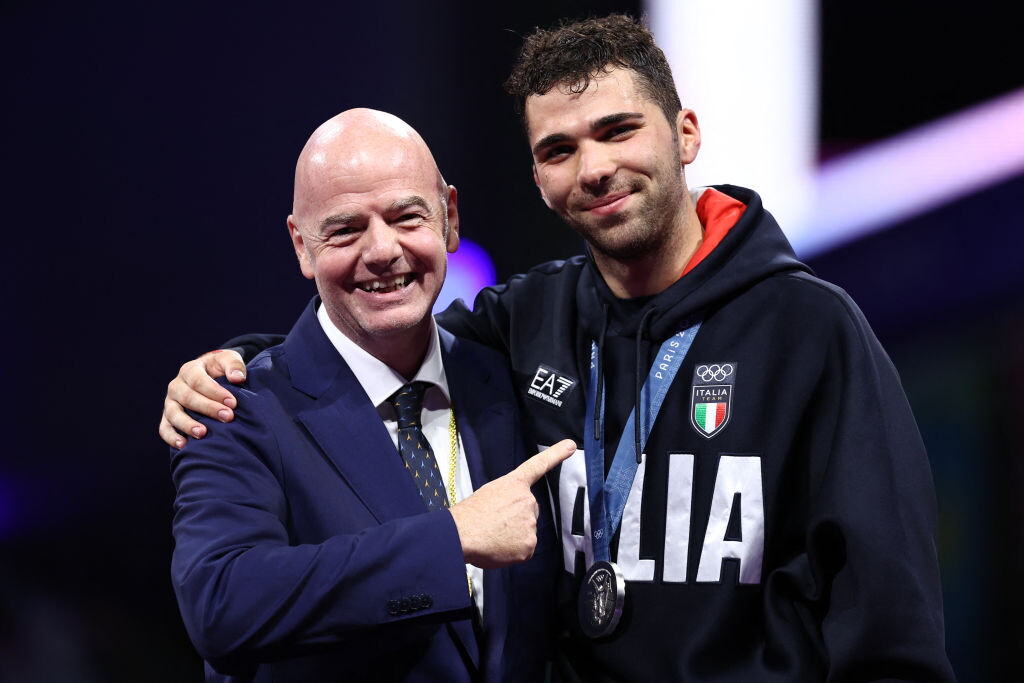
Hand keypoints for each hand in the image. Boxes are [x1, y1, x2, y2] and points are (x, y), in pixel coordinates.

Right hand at [158, 349, 246, 448]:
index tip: (233, 403)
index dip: (215, 392)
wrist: (210, 376)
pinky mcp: (168, 418)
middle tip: (227, 417)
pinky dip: (171, 437)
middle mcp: (177, 386)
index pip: (199, 380)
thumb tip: (238, 378)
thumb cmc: (221, 369)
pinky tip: (183, 445)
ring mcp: (170, 403)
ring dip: (187, 424)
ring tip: (203, 433)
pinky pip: (164, 428)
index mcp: (190, 370)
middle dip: (208, 408)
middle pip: (187, 398)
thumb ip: (234, 365)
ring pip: (173, 414)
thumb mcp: (228, 360)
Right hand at [449, 439, 575, 568]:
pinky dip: (512, 551)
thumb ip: (508, 500)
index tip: (571, 446)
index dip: (556, 454)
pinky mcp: (529, 544)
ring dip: (513, 536)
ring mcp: (530, 522)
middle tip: (495, 524)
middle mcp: (527, 500)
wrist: (460, 534)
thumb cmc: (468, 516)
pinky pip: (524, 549)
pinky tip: (498, 547)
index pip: (538, 466)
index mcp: (514, 484)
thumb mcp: (488, 495)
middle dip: (516, 519)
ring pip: (526, 531)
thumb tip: (512, 517)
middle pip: (529, 512)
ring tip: (493, 535)